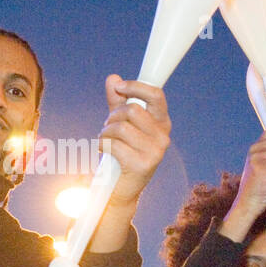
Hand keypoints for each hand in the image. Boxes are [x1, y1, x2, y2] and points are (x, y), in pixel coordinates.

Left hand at [99, 76, 169, 204]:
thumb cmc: (122, 152)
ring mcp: (155, 152)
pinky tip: (103, 151)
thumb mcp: (120, 123)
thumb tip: (113, 78)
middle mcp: (163, 136)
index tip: (119, 86)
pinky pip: (114, 145)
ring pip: (121, 127)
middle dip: (113, 115)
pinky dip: (102, 145)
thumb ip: (117, 101)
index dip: (136, 86)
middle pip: (133, 110)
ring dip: (105, 132)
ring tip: (104, 140)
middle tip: (108, 126)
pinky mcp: (143, 165)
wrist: (121, 188)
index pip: (156, 95)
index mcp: (161, 123)